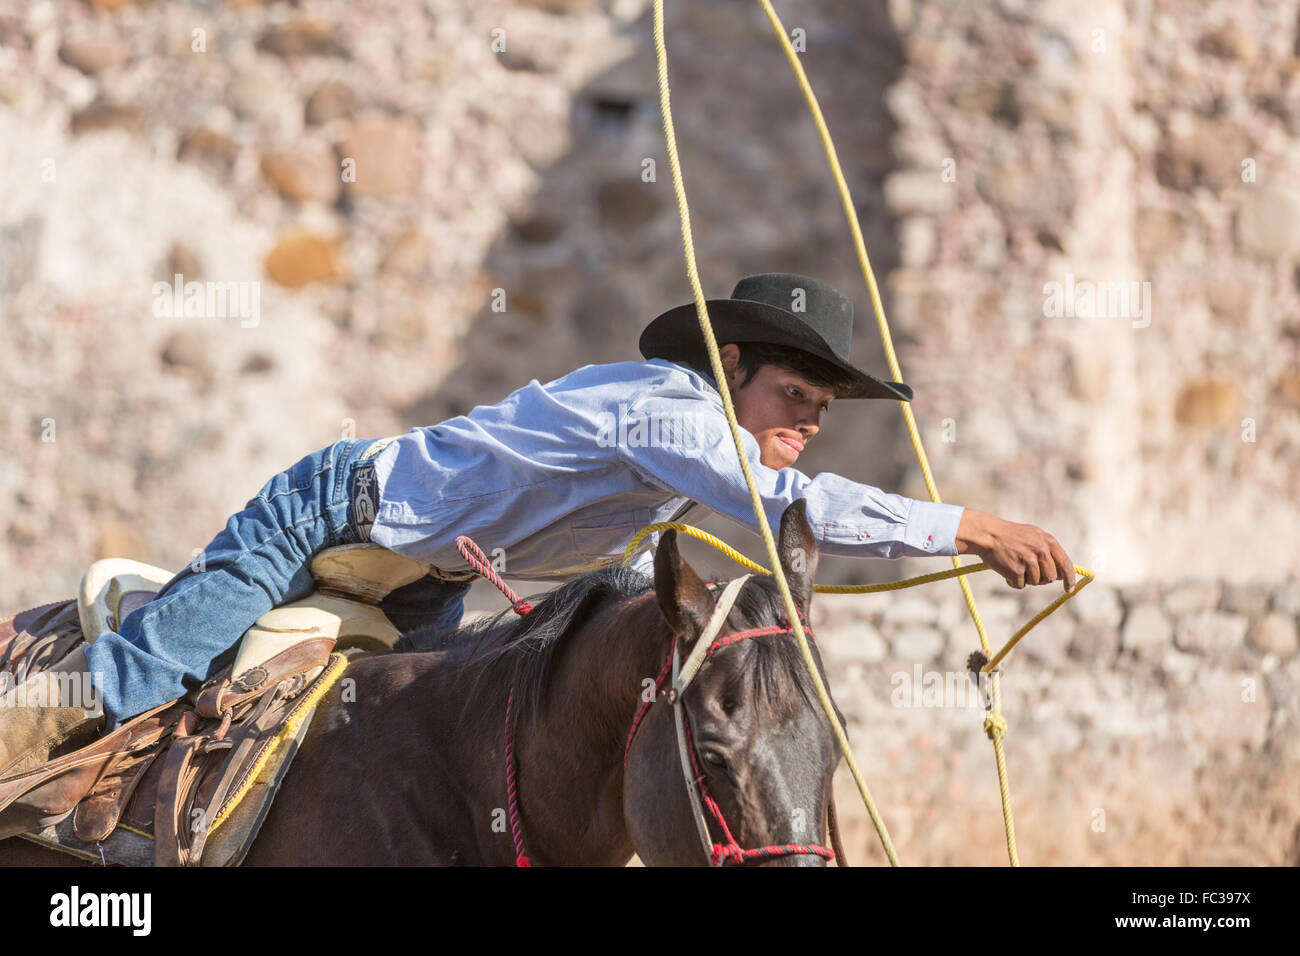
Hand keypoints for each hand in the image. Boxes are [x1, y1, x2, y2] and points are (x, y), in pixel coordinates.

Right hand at [955, 508, 1075, 591]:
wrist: (988, 534)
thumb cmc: (1011, 536)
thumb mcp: (1034, 536)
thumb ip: (1049, 551)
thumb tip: (1062, 575)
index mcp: (1048, 542)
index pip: (1065, 565)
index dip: (1069, 579)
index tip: (1068, 590)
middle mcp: (1041, 551)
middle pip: (1050, 577)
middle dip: (1041, 579)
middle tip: (1028, 571)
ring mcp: (1028, 561)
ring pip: (1035, 582)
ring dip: (1026, 578)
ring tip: (1015, 565)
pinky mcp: (1016, 571)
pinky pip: (1020, 585)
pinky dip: (1013, 581)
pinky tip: (1006, 569)